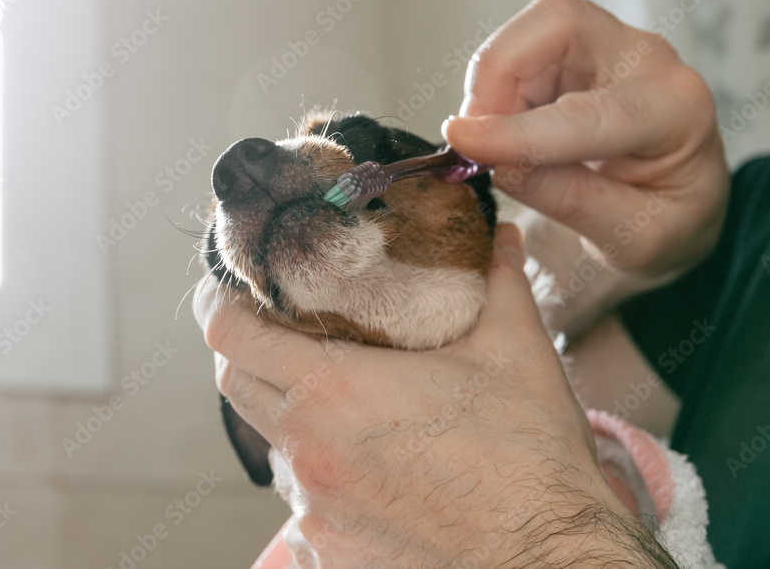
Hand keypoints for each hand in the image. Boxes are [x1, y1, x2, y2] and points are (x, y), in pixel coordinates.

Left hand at [204, 225, 675, 567]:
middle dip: (250, 350)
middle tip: (290, 330)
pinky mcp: (331, 555)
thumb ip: (500, 280)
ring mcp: (315, 510)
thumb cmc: (529, 456)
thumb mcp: (516, 351)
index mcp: (334, 389)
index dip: (221, 299)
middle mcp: (308, 451)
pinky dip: (321, 478)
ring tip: (346, 403)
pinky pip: (303, 506)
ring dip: (291, 415)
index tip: (236, 286)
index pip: (229, 332)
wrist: (549, 556)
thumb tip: (504, 233)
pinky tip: (371, 469)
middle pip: (235, 383)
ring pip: (272, 445)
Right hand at [444, 0, 728, 334]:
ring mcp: (612, 48)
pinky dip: (495, 90)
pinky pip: (521, 52)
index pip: (587, 114)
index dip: (518, 130)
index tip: (463, 142)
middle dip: (499, 71)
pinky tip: (502, 134)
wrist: (682, 203)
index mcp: (676, 112)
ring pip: (530, 33)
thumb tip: (499, 167)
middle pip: (560, 22)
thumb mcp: (632, 238)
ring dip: (492, 85)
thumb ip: (569, 200)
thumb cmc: (668, 222)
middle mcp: (648, 62)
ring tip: (489, 145)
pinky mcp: (579, 52)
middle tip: (473, 135)